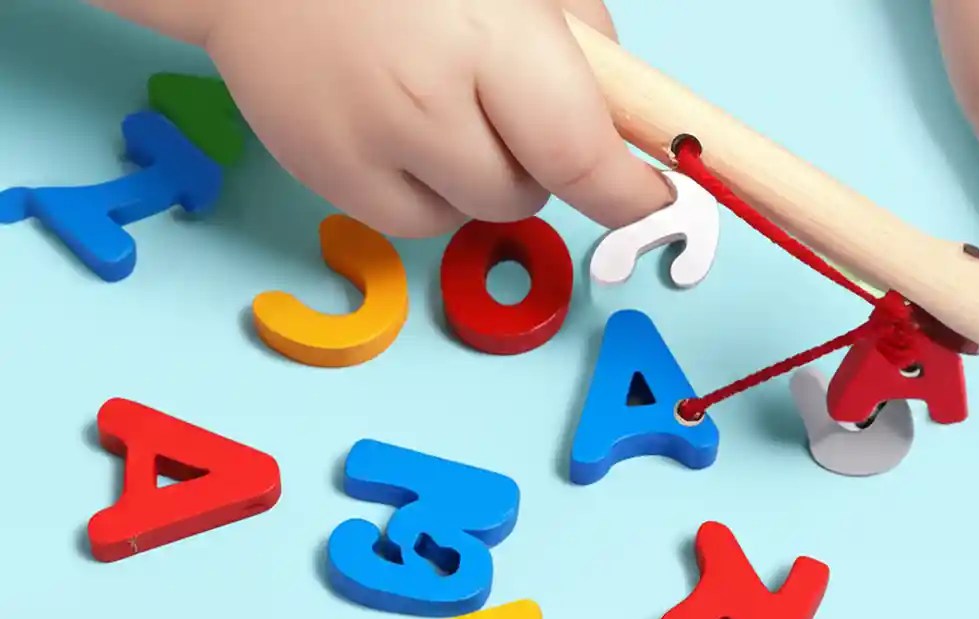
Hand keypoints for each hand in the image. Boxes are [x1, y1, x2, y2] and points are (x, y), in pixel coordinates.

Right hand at [194, 0, 670, 237]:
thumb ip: (581, 33)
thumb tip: (617, 111)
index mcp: (488, 37)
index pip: (579, 154)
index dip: (626, 190)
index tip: (650, 195)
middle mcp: (425, 105)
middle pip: (527, 194)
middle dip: (541, 164)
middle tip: (512, 107)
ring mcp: (367, 149)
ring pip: (472, 214)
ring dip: (482, 177)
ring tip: (443, 105)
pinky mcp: (325, 177)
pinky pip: (412, 221)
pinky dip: (427, 189)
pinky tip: (399, 127)